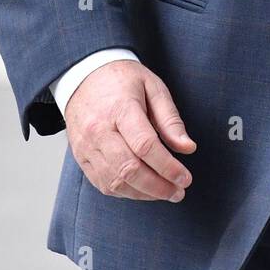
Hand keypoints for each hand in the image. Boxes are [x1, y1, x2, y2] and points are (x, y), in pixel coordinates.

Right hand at [65, 59, 195, 202]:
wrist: (83, 76)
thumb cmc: (122, 81)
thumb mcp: (153, 87)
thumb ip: (170, 120)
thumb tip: (188, 148)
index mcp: (120, 108)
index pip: (145, 146)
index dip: (168, 167)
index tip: (185, 178)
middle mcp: (99, 130)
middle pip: (129, 169)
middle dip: (158, 187)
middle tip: (179, 191)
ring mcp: (86, 146)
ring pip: (115, 182)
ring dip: (144, 194)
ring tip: (165, 193)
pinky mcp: (81, 157)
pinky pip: (103, 184)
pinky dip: (126, 192)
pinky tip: (143, 190)